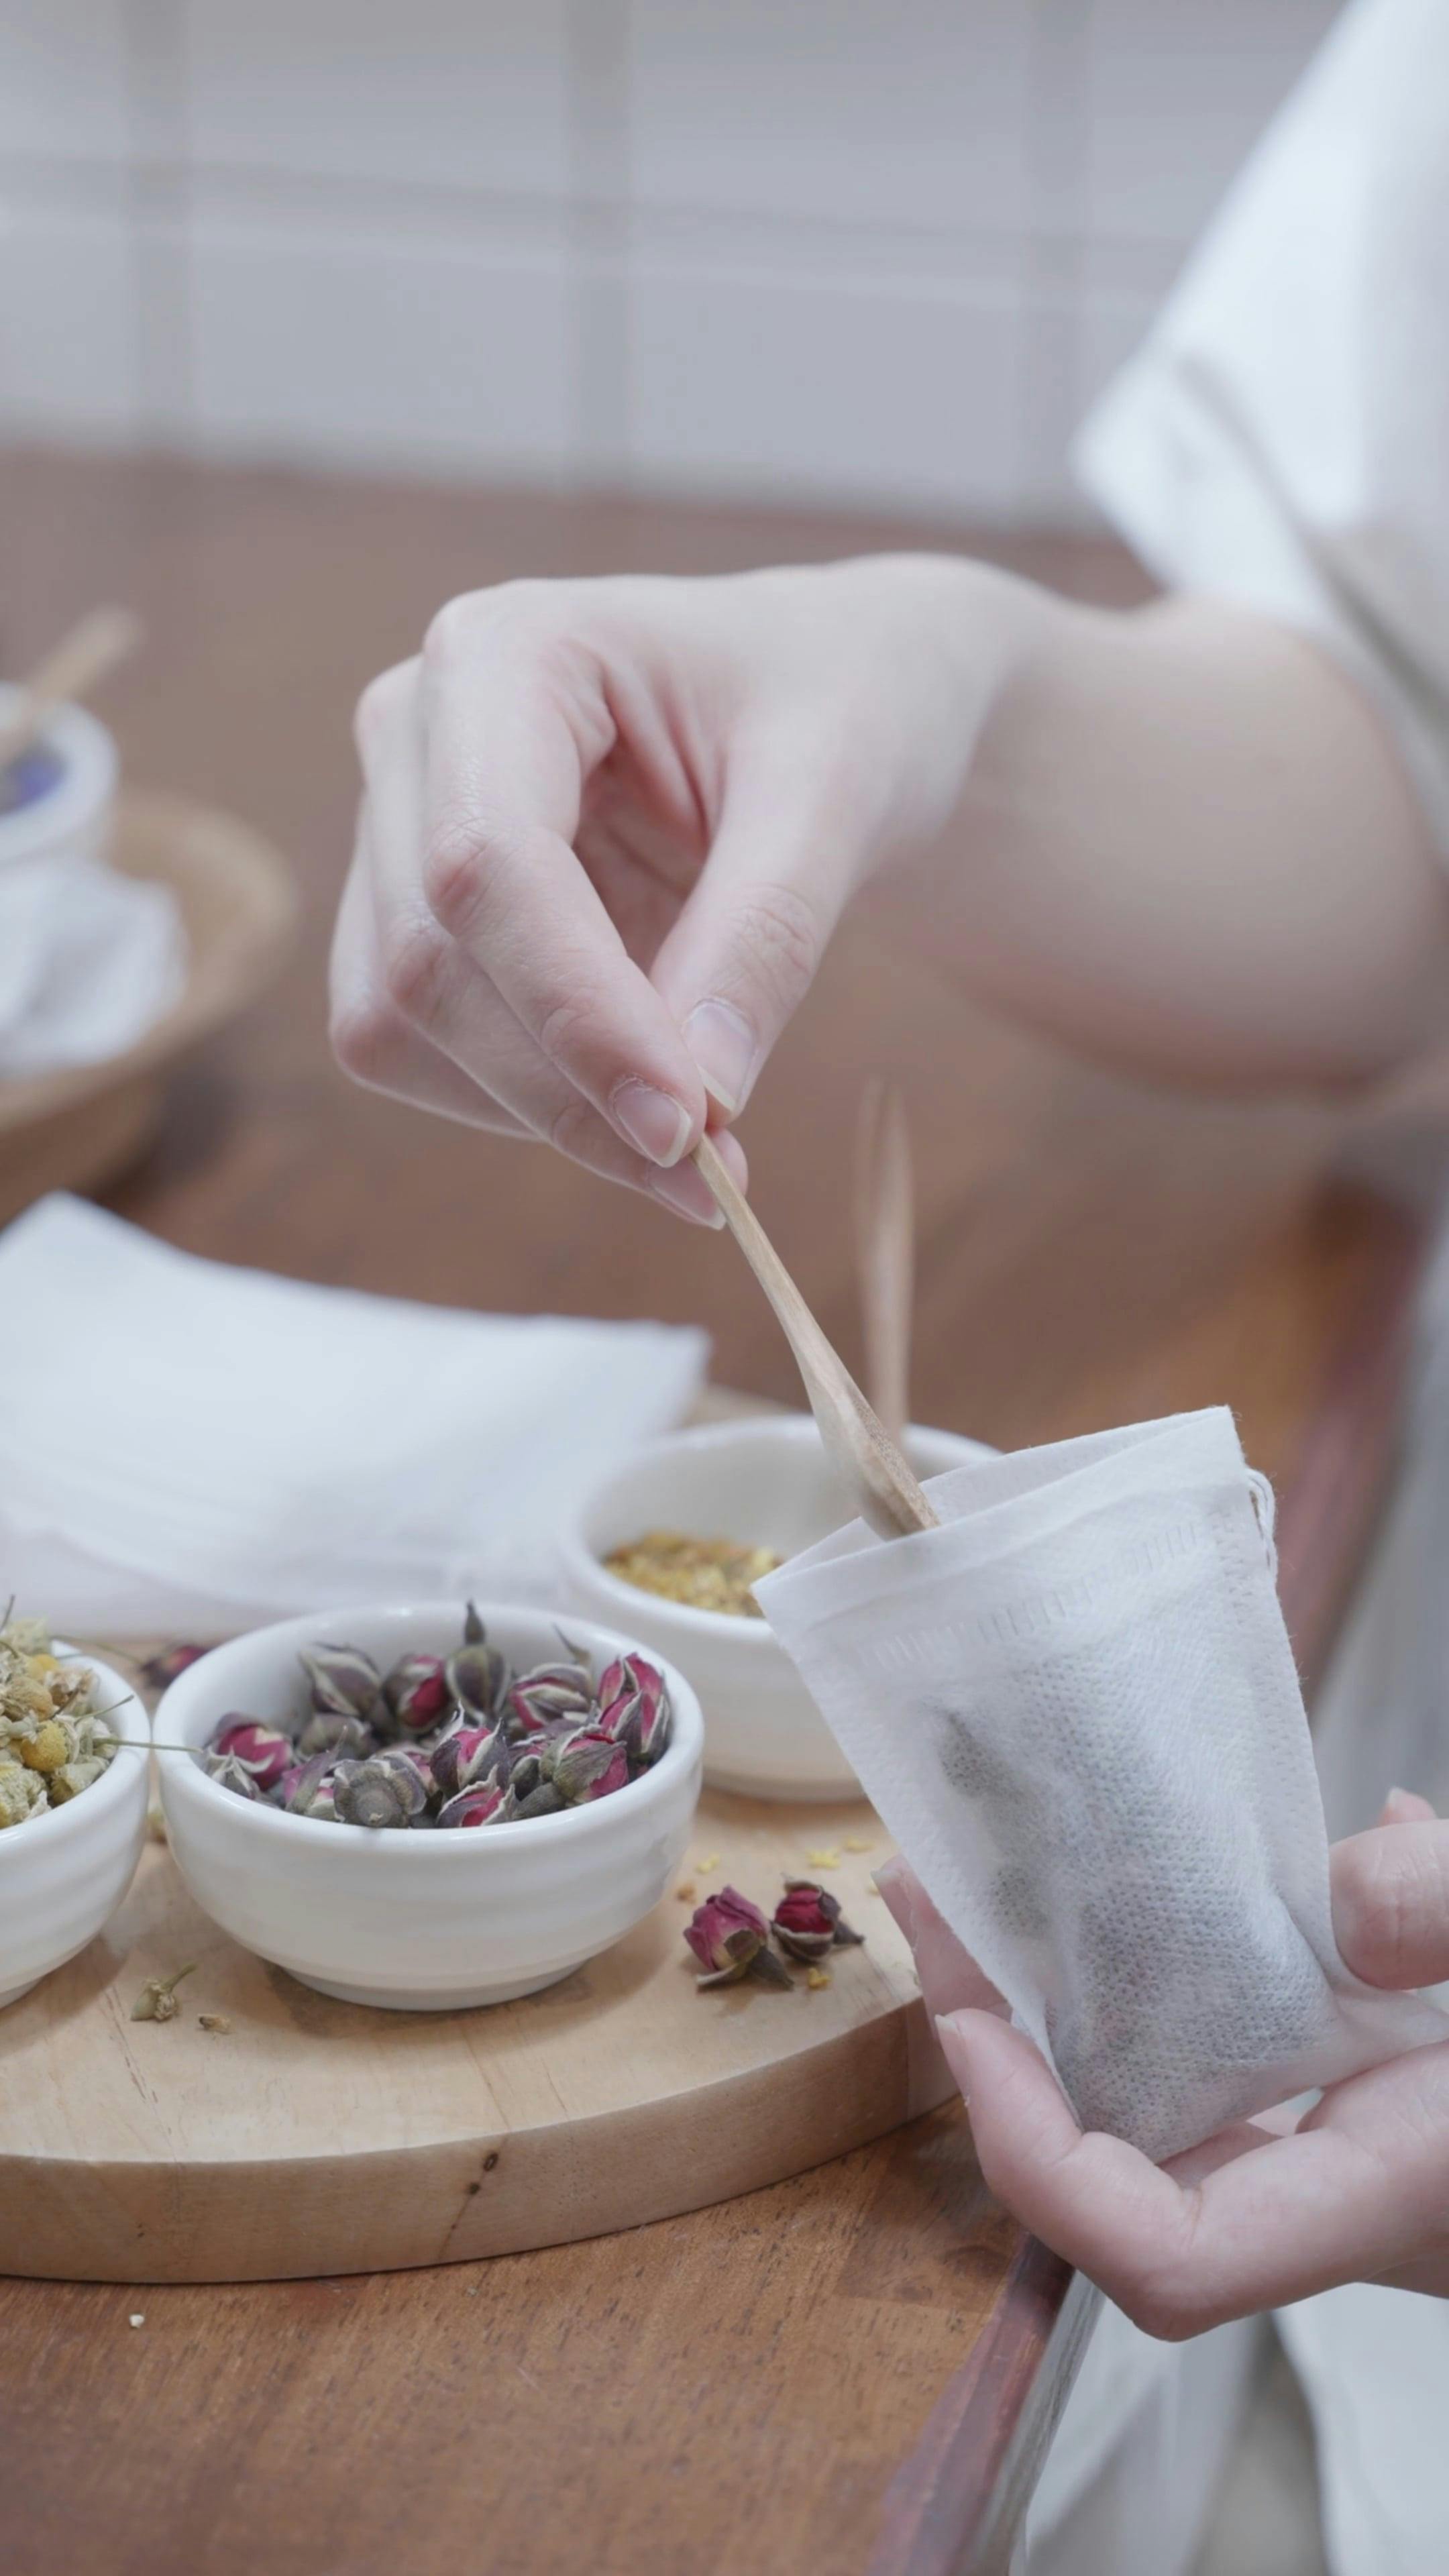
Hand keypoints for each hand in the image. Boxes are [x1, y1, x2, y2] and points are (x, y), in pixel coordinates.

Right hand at [330, 556, 1021, 1221]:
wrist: (828, 698)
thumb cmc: (837, 703)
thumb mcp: (838, 794)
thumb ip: (765, 938)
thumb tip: (697, 1107)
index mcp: (504, 652)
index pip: (487, 864)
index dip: (575, 1014)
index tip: (687, 1125)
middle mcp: (414, 731)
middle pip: (429, 961)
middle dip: (566, 1090)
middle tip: (713, 1175)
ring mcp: (395, 827)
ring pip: (398, 1024)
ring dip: (541, 1115)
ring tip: (695, 1151)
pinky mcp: (407, 914)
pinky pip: (415, 1050)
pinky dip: (523, 1107)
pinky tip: (632, 1106)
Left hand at [877, 1790, 1448, 2337]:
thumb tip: (1342, 1889)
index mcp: (1396, 2192)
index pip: (1165, 2262)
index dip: (1036, 2159)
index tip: (973, 2012)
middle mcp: (1360, 2193)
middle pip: (1129, 2174)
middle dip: (1012, 2044)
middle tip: (943, 1891)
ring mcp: (1373, 2148)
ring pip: (1183, 2106)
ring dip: (1087, 1998)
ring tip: (1014, 1869)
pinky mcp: (1393, 2093)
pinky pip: (1268, 2046)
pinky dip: (1221, 1960)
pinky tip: (1253, 1855)